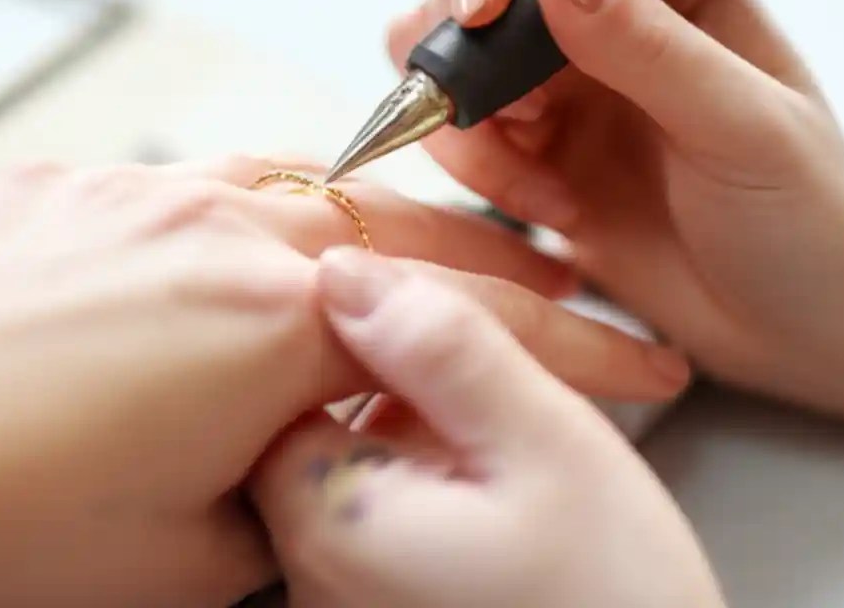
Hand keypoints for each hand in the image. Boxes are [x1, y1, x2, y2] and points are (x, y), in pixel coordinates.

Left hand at [0, 157, 686, 605]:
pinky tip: (281, 252)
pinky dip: (270, 220)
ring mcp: (144, 195)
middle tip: (562, 304)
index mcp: (269, 321)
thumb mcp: (196, 555)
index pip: (465, 329)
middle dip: (502, 278)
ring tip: (433, 283)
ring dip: (383, 239)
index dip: (570, 351)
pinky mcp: (82, 191)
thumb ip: (295, 485)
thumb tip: (328, 459)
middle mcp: (217, 229)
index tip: (635, 363)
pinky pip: (211, 188)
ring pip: (311, 195)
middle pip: (405, 239)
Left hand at [251, 248, 723, 607]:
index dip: (377, 322)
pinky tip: (486, 493)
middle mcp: (304, 566)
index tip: (451, 328)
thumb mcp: (547, 448)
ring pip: (344, 455)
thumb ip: (446, 350)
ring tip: (504, 460)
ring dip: (410, 425)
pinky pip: (366, 510)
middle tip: (493, 401)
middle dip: (398, 376)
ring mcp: (331, 596)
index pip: (296, 363)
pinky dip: (416, 478)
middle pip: (316, 408)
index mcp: (329, 513)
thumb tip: (350, 267)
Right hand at [392, 0, 843, 433]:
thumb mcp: (741, 125)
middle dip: (466, 33)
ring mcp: (556, 86)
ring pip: (446, 55)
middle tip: (508, 104)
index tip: (482, 3)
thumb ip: (647, 45)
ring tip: (544, 170)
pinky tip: (554, 210)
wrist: (795, 326)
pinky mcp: (526, 155)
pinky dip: (480, 171)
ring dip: (471, 118)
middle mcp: (599, 19)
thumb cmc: (805, 216)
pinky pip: (454, 135)